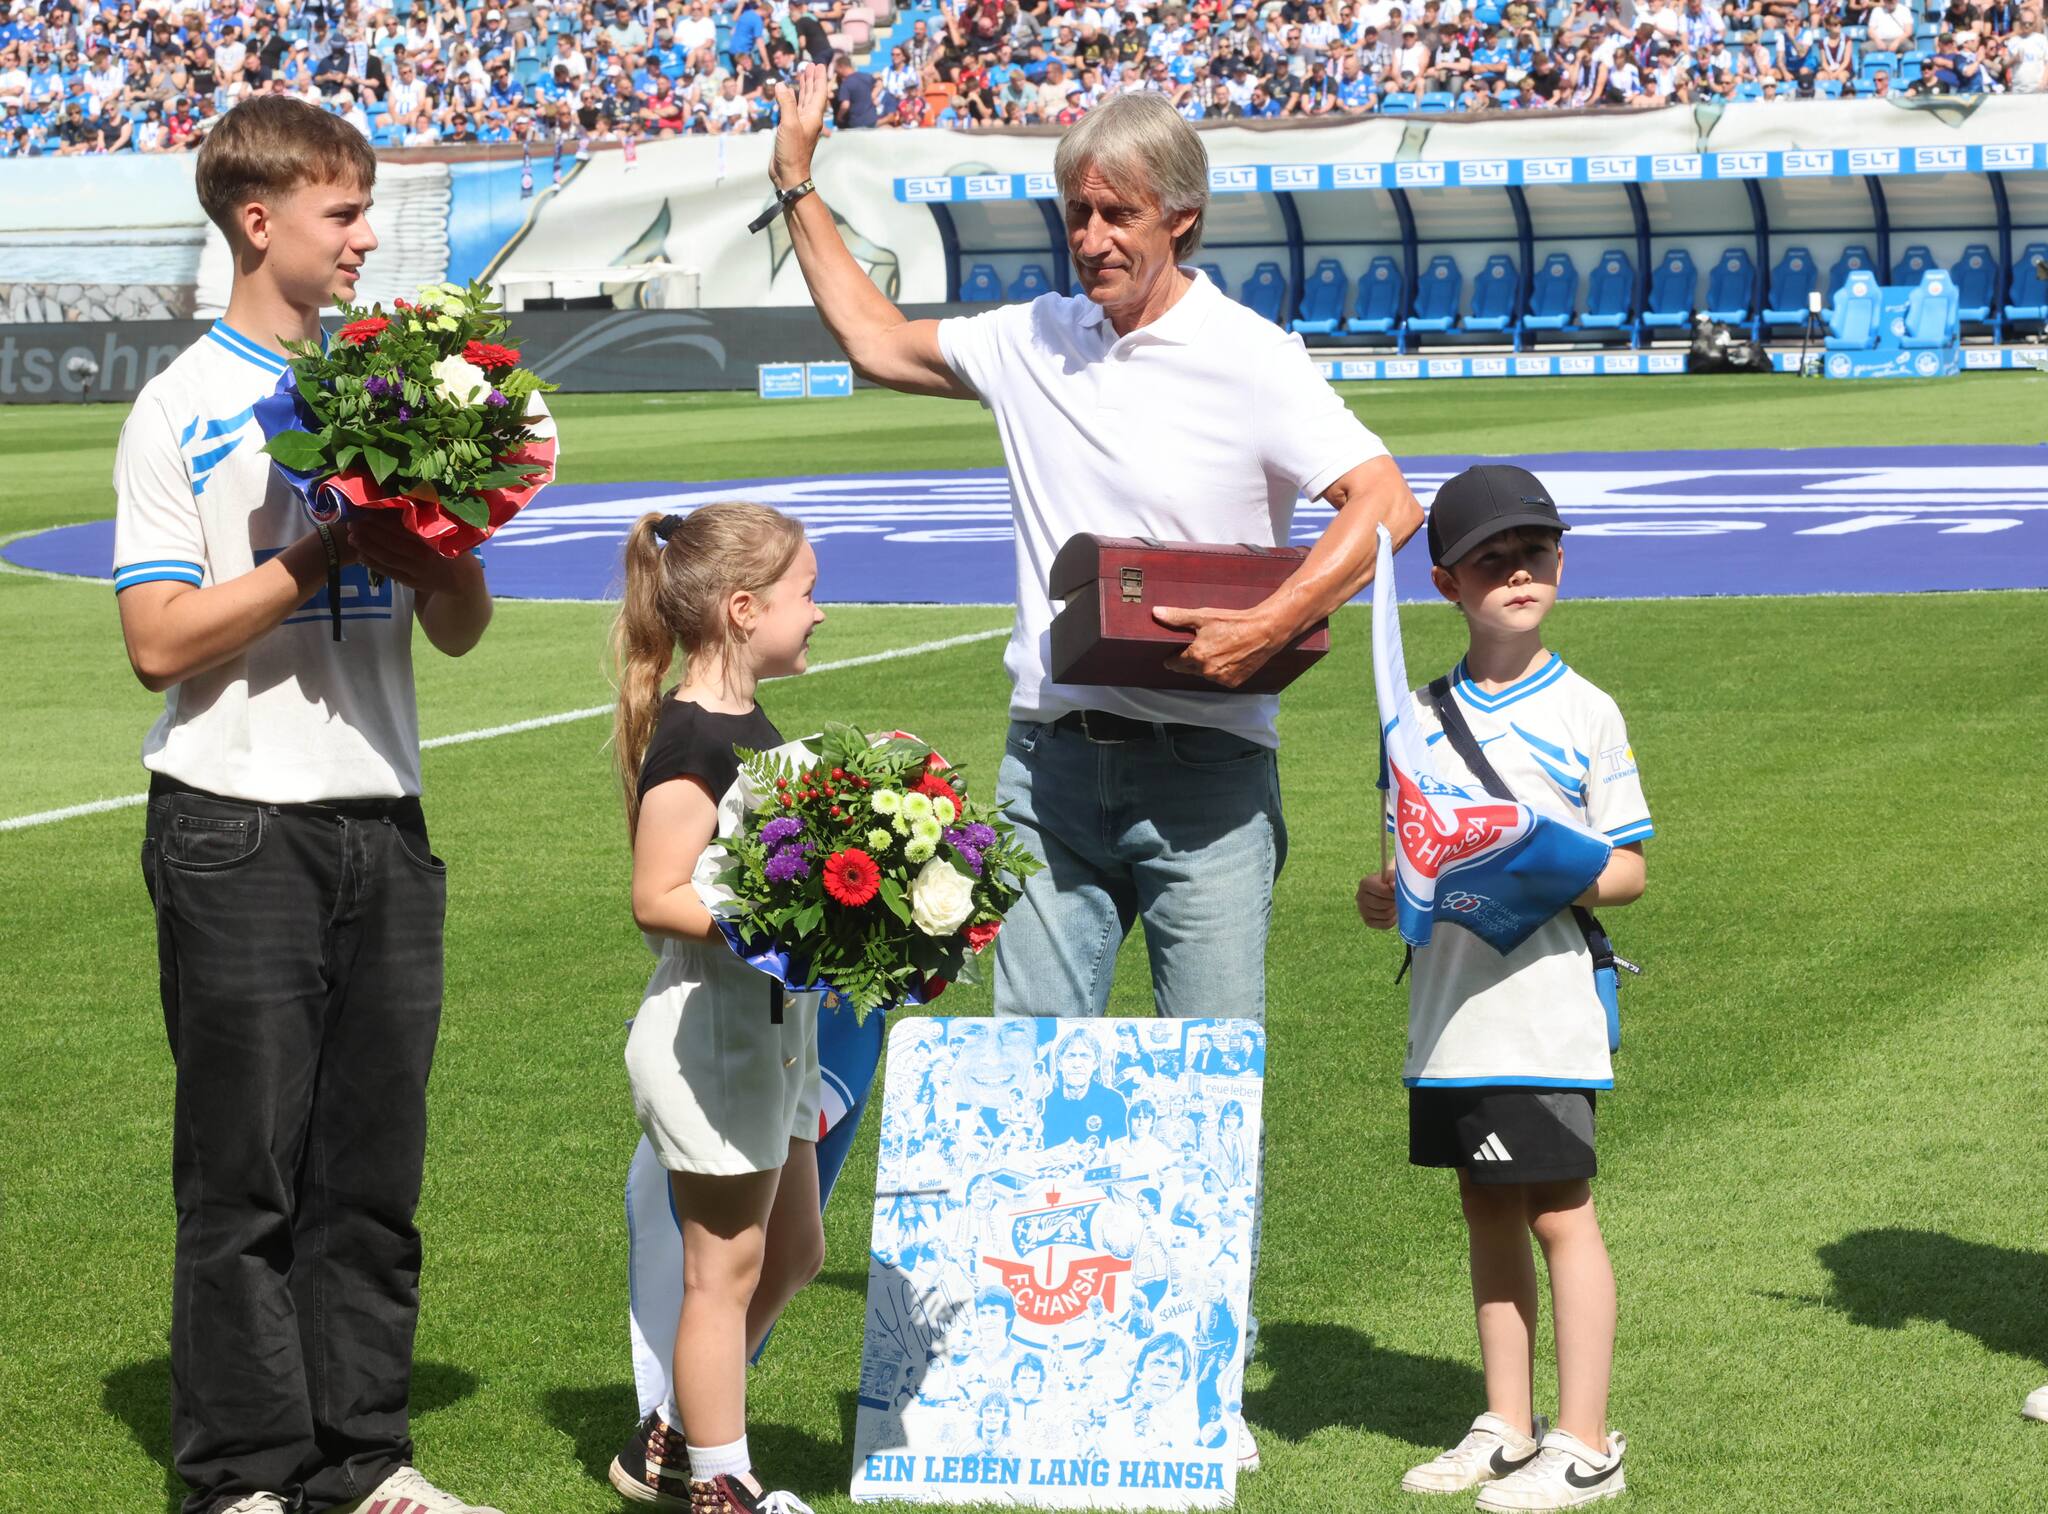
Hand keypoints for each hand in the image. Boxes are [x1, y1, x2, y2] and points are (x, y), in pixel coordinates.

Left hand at [345, 515, 482, 596]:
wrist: (463, 579)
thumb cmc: (453, 548)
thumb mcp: (447, 532)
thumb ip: (429, 520)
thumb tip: (405, 499)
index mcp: (432, 540)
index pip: (402, 528)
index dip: (382, 520)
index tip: (366, 511)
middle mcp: (423, 556)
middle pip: (391, 542)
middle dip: (369, 532)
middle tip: (352, 522)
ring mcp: (416, 571)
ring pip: (387, 557)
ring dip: (367, 547)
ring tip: (352, 537)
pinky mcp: (411, 582)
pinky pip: (389, 572)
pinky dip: (373, 564)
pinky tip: (361, 555)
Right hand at [770, 61, 828, 189]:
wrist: (789, 174)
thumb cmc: (792, 151)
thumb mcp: (789, 124)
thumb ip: (786, 103)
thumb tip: (781, 85)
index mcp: (813, 116)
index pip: (819, 93)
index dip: (818, 78)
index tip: (817, 65)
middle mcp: (809, 119)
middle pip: (813, 95)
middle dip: (812, 80)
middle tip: (810, 66)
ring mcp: (800, 125)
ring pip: (804, 101)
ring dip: (804, 88)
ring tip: (802, 75)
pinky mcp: (791, 130)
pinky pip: (794, 110)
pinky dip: (793, 100)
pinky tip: (790, 94)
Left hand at [1152, 604, 1280, 687]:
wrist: (1264, 631)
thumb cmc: (1234, 622)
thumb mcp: (1203, 616)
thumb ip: (1178, 617)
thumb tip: (1156, 613)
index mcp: (1196, 655)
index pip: (1174, 663)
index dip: (1173, 658)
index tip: (1173, 655)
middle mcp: (1207, 670)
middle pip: (1189, 669)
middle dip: (1190, 660)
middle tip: (1200, 647)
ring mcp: (1221, 678)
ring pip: (1205, 674)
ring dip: (1206, 666)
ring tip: (1216, 650)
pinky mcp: (1234, 682)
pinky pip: (1220, 678)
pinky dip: (1221, 671)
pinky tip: (1227, 657)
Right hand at [1356, 867, 1396, 929]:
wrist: (1384, 891)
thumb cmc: (1389, 881)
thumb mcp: (1392, 875)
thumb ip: (1393, 877)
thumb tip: (1393, 885)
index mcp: (1365, 883)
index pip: (1383, 891)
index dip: (1395, 893)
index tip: (1401, 892)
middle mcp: (1360, 896)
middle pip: (1383, 904)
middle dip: (1394, 902)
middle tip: (1399, 899)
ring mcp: (1362, 910)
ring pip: (1385, 915)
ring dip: (1394, 910)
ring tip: (1396, 904)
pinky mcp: (1367, 921)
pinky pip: (1385, 924)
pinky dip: (1393, 920)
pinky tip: (1394, 913)